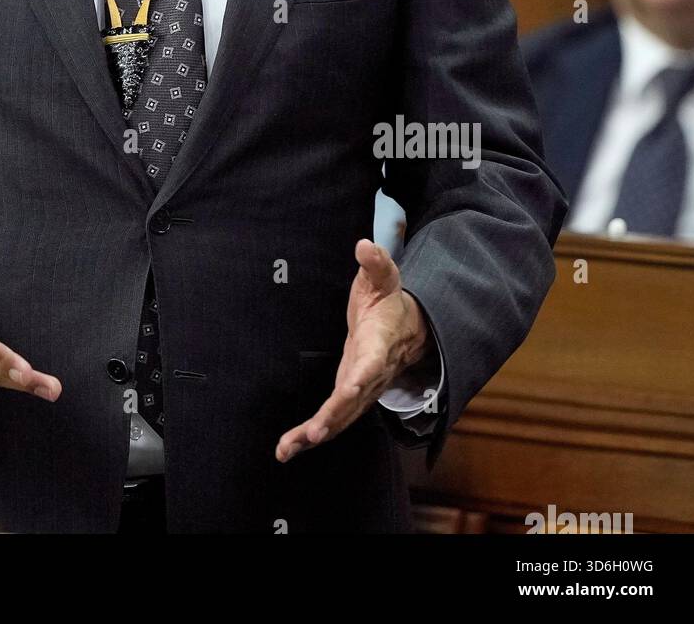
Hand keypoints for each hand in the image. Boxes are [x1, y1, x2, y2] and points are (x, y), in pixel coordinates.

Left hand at [275, 238, 430, 462]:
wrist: (405, 328)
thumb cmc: (387, 300)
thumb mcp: (384, 277)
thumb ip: (376, 263)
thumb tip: (365, 245)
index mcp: (379, 344)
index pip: (371, 362)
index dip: (361, 377)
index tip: (349, 389)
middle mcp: (371, 373)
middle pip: (353, 399)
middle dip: (334, 416)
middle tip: (313, 433)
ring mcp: (361, 389)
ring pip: (341, 417)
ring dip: (316, 434)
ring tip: (288, 449)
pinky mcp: (348, 397)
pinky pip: (332, 419)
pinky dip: (310, 436)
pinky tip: (288, 448)